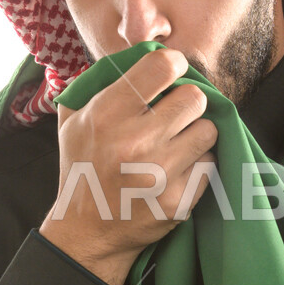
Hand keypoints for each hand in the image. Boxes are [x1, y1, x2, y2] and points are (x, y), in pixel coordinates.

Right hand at [38, 48, 217, 284]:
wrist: (88, 231)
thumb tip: (135, 52)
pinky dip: (199, 163)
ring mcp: (160, 173)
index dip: (174, 65)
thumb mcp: (73, 121)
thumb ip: (97, 83)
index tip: (172, 74)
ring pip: (208, 129)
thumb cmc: (82, 168)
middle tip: (176, 113)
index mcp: (106, 115)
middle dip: (187, 102)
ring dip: (196, 132)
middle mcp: (134, 142)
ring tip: (178, 141)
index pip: (162, 66)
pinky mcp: (180, 199)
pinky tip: (180, 168)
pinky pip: (210, 163)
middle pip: (194, 97)